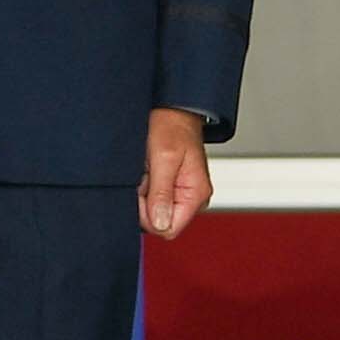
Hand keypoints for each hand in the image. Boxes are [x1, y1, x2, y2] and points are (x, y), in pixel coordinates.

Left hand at [139, 108, 212, 241]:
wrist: (172, 110)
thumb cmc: (172, 127)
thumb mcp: (164, 157)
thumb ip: (162, 193)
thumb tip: (160, 224)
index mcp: (196, 194)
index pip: (169, 229)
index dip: (149, 215)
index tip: (143, 192)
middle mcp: (191, 198)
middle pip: (159, 222)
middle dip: (144, 203)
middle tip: (145, 177)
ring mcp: (180, 194)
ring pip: (152, 211)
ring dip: (143, 194)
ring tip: (146, 171)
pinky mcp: (170, 188)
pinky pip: (151, 199)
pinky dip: (143, 187)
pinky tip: (146, 172)